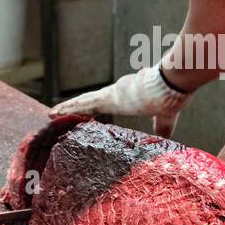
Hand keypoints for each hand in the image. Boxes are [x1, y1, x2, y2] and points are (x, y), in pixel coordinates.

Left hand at [50, 63, 192, 137]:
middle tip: (61, 114)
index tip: (85, 114)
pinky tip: (55, 112)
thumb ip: (162, 127)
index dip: (95, 109)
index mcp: (129, 96)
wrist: (172, 85)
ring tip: (52, 114)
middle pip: (92, 101)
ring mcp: (112, 94)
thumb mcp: (166, 117)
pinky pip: (82, 104)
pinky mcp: (108, 98)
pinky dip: (67, 108)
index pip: (107, 103)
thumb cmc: (171, 97)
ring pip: (84, 102)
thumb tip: (166, 139)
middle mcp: (117, 92)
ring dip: (67, 108)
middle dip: (77, 108)